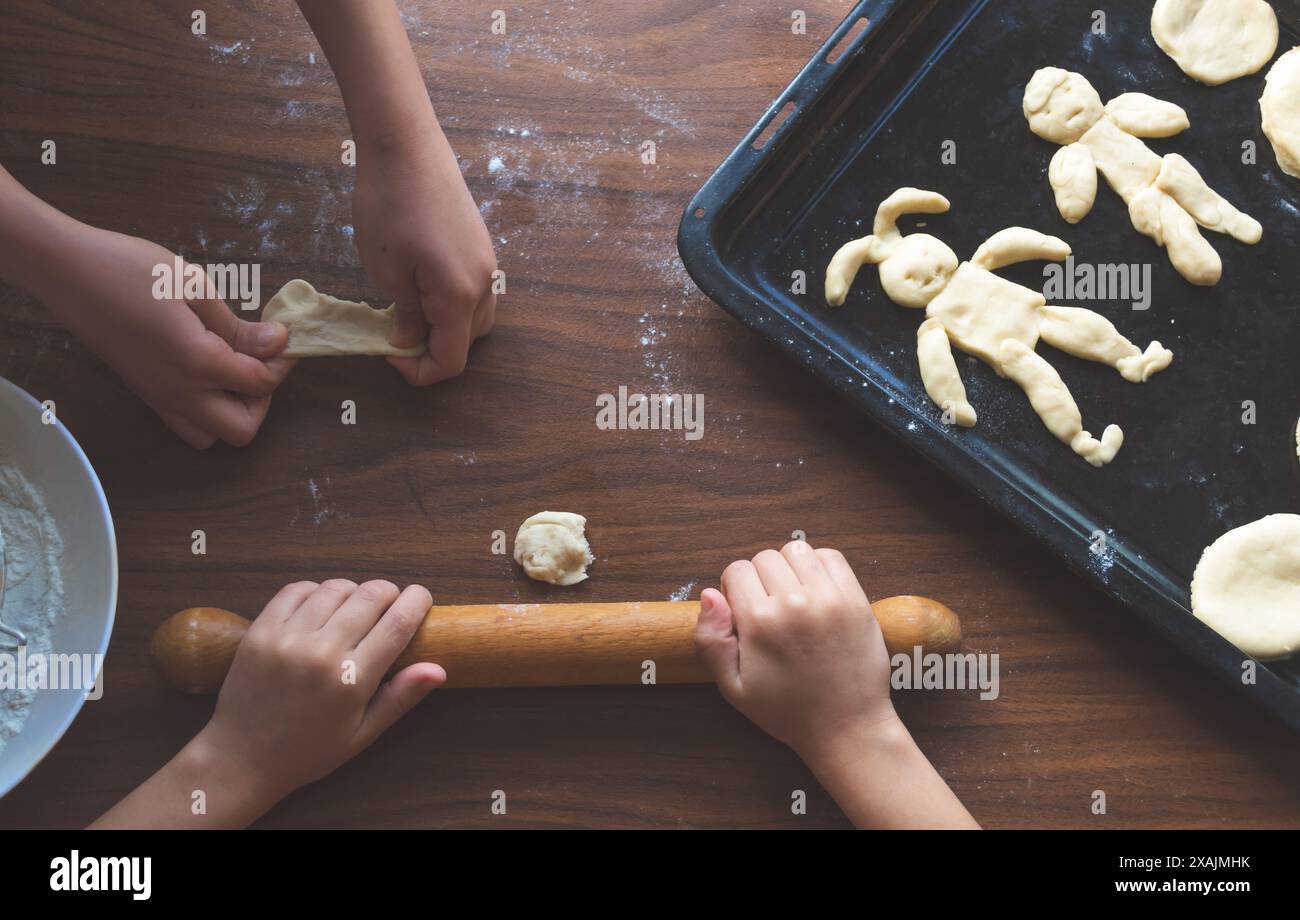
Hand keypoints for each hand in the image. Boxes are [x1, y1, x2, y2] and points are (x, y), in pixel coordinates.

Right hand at [36, 226, 292, 447]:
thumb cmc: (128, 268)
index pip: (260, 383)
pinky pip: (184, 422)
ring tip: (233, 367)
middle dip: (262, 400)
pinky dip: (206, 409)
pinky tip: (207, 368)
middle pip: (242, 429)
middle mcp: (178, 392)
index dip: (282, 361)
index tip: (285, 335)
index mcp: (197, 363)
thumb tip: (275, 343)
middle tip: (261, 360)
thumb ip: (236, 325)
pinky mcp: (144, 392)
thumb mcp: (193, 286)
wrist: (65, 271)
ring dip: (233, 411)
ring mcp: (158, 396)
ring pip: (210, 435)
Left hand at [195, 580, 444, 801]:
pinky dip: (316, 591)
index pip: (398, 622)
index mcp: (352, 680)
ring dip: (353, 592)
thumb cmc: (308, 750)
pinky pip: (296, 590)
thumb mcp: (362, 733)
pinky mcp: (260, 631)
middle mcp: (321, 653)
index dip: (417, 601)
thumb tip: (438, 669)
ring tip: (353, 609)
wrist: (241, 758)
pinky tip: (320, 608)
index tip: (422, 599)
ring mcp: (287, 639)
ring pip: (336, 587)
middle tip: (390, 605)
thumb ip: (401, 697)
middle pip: (371, 595)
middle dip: (389, 593)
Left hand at [353, 121, 496, 385]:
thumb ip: (403, 314)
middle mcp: (484, 283)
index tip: (388, 356)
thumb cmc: (389, 204)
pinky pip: (474, 291)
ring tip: (408, 313)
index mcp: (460, 295)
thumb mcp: (385, 269)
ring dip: (445, 328)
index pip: (452, 359)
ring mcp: (487, 263)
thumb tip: (408, 341)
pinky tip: (422, 286)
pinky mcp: (481, 245)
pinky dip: (452, 303)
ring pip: (475, 318)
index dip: (420, 371)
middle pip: (468, 342)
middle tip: (394, 335)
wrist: (406, 144)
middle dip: (433, 350)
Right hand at [695, 542, 978, 828]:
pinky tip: (816, 591)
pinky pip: (831, 557)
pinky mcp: (856, 600)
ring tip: (792, 596)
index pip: (736, 570)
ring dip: (789, 567)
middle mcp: (794, 603)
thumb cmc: (787, 711)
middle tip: (768, 608)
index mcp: (761, 623)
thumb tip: (710, 593)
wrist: (846, 727)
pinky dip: (819, 566)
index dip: (734, 589)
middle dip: (760, 578)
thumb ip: (711, 640)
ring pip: (796, 550)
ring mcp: (829, 599)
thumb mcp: (733, 688)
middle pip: (764, 557)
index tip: (743, 611)